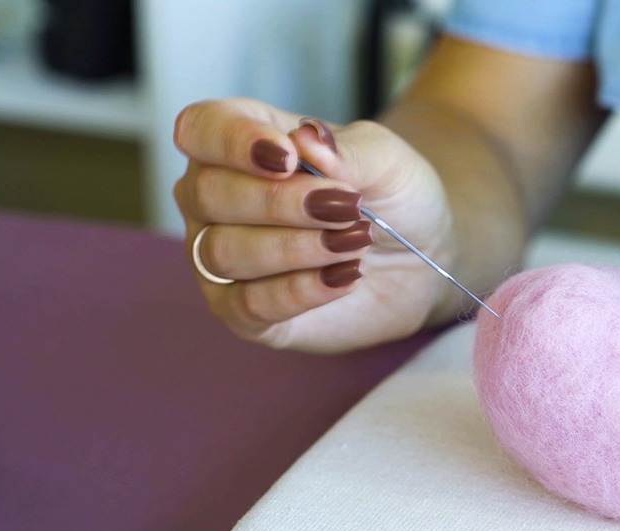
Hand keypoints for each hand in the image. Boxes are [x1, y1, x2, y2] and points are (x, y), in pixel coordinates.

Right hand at [173, 98, 453, 352]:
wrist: (420, 255)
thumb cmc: (389, 196)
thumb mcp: (385, 160)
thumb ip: (346, 151)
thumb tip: (307, 139)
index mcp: (237, 141)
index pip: (200, 129)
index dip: (234, 141)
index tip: (290, 157)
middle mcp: (214, 199)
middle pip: (208, 194)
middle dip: (280, 203)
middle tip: (348, 207)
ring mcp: (220, 257)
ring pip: (224, 252)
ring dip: (295, 248)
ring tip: (355, 241)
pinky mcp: (243, 312)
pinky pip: (247, 305)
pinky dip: (299, 291)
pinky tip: (345, 277)